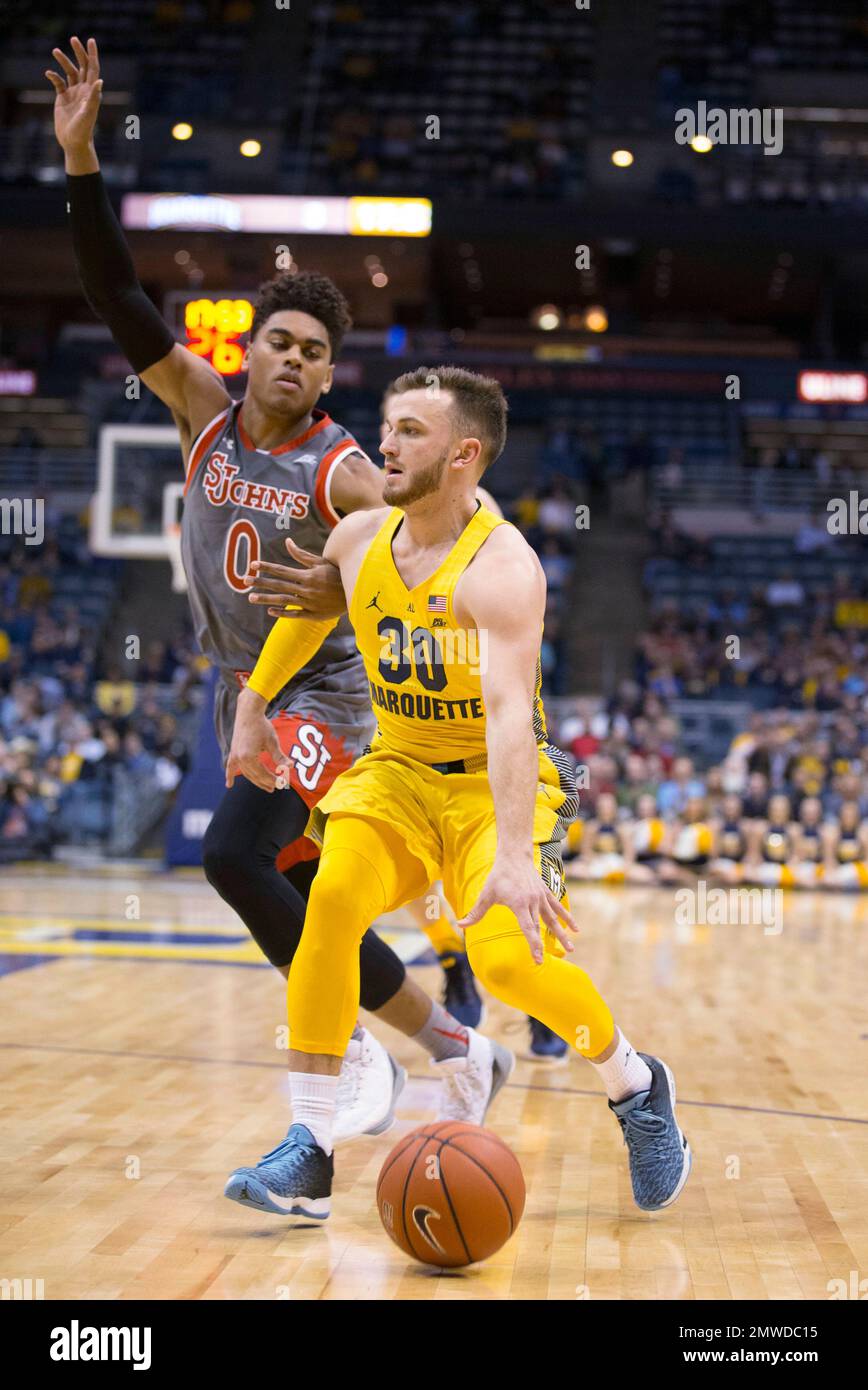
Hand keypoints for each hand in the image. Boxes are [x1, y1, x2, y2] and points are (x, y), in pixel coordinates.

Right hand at [45, 36, 102, 156]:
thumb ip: (94, 97)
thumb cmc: (83, 130)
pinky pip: (58, 82)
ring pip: (69, 72)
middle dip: (78, 52)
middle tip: (73, 39)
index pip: (93, 69)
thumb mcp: (89, 112)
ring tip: (55, 51)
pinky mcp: (63, 98)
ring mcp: (73, 93)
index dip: (92, 54)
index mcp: (91, 91)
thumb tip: (100, 80)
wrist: (74, 142)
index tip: (90, 40)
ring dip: (63, 61)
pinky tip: (48, 73)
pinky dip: (53, 76)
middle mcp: (83, 90)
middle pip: (81, 66)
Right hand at [225, 689, 286, 791]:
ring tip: (265, 786)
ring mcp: (235, 756)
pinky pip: (230, 767)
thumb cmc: (262, 726)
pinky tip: (229, 785)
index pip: (263, 774)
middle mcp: (240, 759)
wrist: (248, 713)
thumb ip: (280, 757)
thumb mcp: (272, 742)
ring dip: (255, 781)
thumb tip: (291, 767)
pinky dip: (229, 775)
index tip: (283, 783)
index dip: (273, 780)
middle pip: (254, 776)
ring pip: (246, 773)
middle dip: (265, 783)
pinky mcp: (233, 752)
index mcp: (249, 757)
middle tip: (275, 788)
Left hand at [245, 537, 346, 618]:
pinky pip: (295, 613)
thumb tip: (287, 542)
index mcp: (307, 574)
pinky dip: (282, 612)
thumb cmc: (337, 575)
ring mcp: (309, 602)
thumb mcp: (321, 562)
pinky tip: (270, 611)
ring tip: (251, 598)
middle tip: (244, 581)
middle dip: (261, 582)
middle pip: (279, 585)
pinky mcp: (313, 614)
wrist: (356, 595)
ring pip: (283, 600)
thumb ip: (302, 555)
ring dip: (266, 599)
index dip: (266, 567)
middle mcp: (306, 588)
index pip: (282, 570)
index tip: (252, 565)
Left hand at [456, 856, 577, 964]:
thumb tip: (460, 924)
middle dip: (544, 946)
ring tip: (572, 949)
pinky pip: (559, 907)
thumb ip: (476, 912)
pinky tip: (576, 928)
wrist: (514, 856)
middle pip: (541, 927)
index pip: (528, 928)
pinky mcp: (546, 893)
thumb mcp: (486, 894)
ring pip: (554, 919)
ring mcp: (541, 897)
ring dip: (563, 934)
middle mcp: (533, 902)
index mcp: (520, 904)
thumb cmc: (498, 876)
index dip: (533, 944)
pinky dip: (567, 918)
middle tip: (546, 962)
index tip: (537, 959)